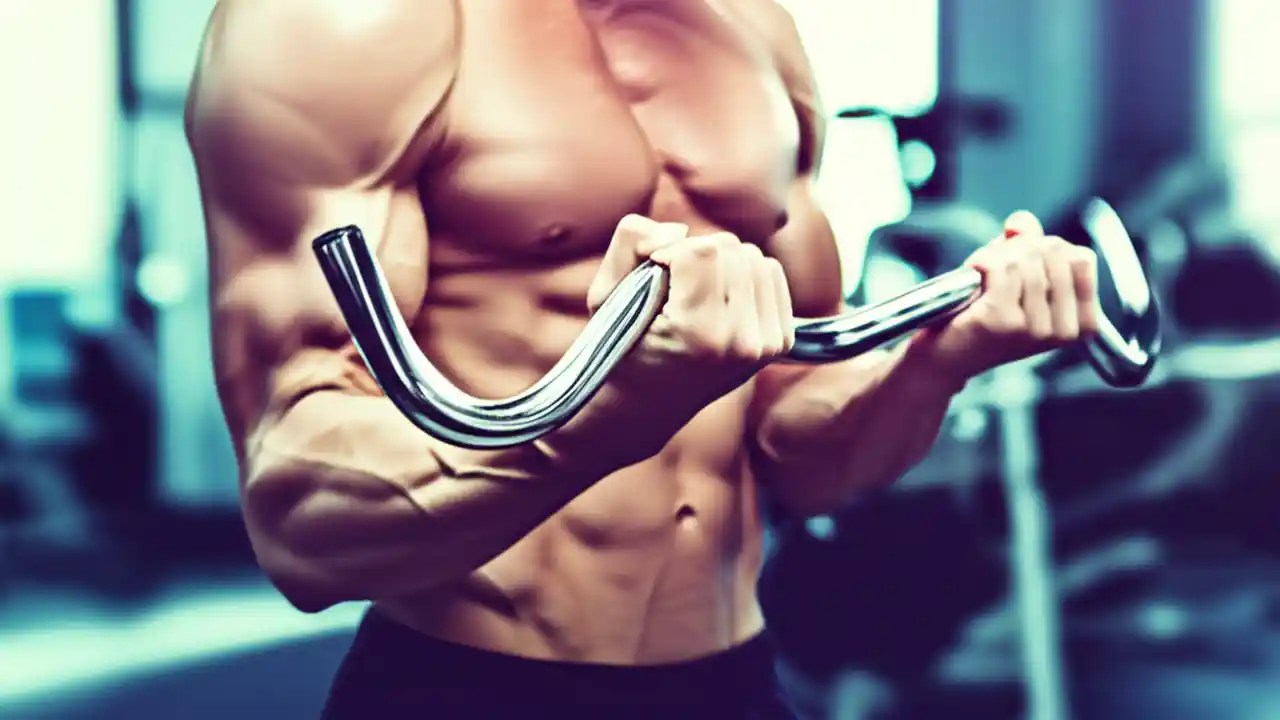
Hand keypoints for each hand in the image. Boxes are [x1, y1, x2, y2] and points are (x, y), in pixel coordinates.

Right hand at [577, 215, 794, 460]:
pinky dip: (743, 275)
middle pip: (730, 248)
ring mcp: (766, 345)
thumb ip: (632, 243)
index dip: (669, 250)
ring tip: (693, 295)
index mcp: (700, 336)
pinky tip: (718, 299)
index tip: (651, 274)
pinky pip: (770, 273)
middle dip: (695, 255)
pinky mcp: (780, 341)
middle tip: (671, 290)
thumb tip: (681, 229)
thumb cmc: (619, 346)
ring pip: (752, 256)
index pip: (701, 251)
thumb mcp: (605, 295)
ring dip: (720, 263)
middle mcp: (742, 344)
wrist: (643, 407)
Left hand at [905, 211, 1099, 384]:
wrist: (947, 357)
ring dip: (995, 256)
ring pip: (1025, 259)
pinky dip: (982, 262)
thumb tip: (1022, 222)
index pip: (1081, 259)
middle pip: (1053, 253)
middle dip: (1018, 247)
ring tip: (980, 274)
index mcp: (1082, 323)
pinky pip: (1001, 268)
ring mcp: (1036, 329)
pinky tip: (972, 275)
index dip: (1048, 246)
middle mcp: (1064, 330)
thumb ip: (1027, 244)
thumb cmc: (983, 315)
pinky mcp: (1004, 322)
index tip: (1021, 257)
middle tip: (994, 265)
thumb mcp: (1015, 276)